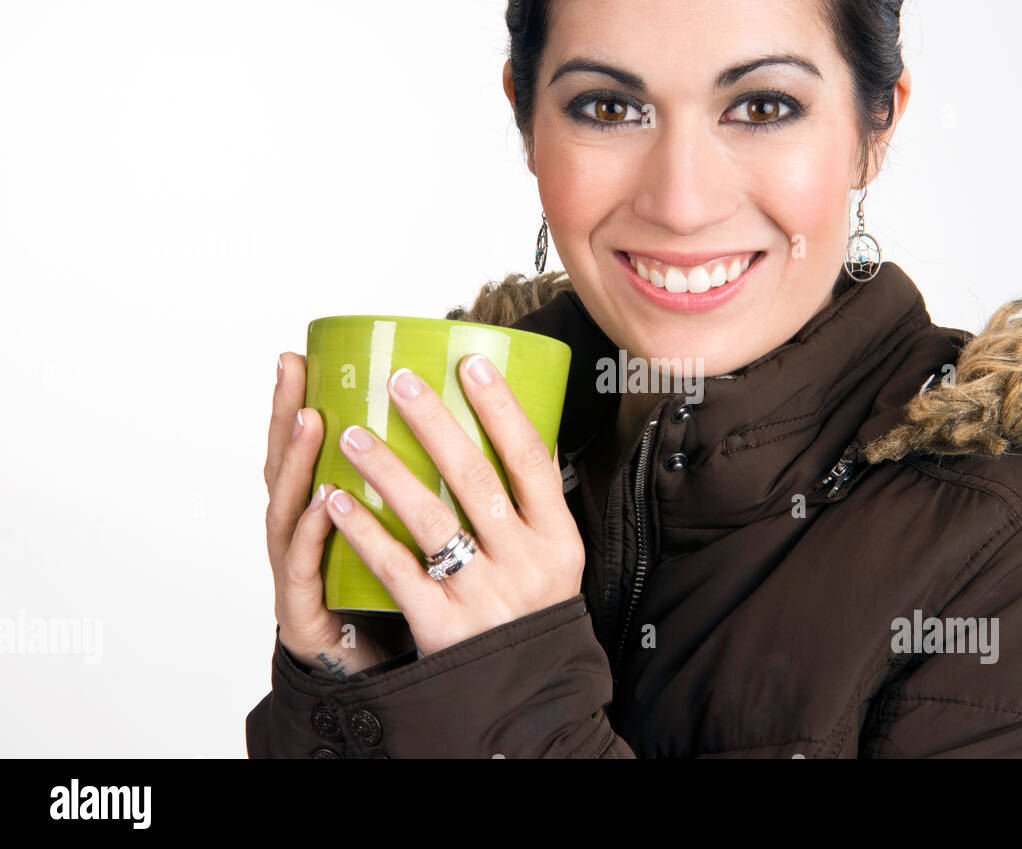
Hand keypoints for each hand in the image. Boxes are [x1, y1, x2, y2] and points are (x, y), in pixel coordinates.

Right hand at [264, 353, 415, 678]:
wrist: (367, 672)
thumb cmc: (388, 596)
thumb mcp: (397, 535)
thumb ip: (412, 491)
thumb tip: (466, 432)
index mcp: (325, 511)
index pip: (308, 448)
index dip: (299, 401)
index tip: (302, 353)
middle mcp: (303, 534)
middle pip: (284, 466)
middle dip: (286, 415)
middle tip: (292, 370)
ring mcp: (295, 571)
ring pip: (288, 509)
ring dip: (298, 462)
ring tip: (309, 420)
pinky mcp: (302, 609)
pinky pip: (307, 568)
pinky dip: (314, 534)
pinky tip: (325, 502)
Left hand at [320, 354, 585, 657]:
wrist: (527, 695)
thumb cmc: (531, 614)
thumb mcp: (554, 560)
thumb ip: (534, 507)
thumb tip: (516, 430)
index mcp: (557, 539)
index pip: (530, 459)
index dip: (501, 408)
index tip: (469, 364)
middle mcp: (526, 563)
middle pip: (476, 478)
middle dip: (433, 424)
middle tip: (399, 382)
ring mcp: (485, 595)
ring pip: (430, 520)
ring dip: (386, 471)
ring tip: (352, 436)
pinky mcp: (444, 626)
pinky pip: (398, 570)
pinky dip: (364, 532)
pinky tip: (337, 502)